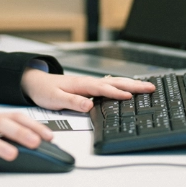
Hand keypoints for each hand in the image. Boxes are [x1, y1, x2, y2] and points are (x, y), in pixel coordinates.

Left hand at [21, 69, 154, 113]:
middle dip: (133, 85)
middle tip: (151, 87)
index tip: (131, 96)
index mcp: (81, 84)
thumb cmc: (44, 90)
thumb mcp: (55, 99)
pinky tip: (128, 87)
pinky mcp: (89, 86)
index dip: (117, 92)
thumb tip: (88, 105)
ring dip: (130, 84)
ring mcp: (89, 83)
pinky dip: (121, 85)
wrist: (34, 82)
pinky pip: (109, 84)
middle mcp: (88, 82)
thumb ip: (72, 102)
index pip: (103, 88)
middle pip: (114, 82)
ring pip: (114, 82)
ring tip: (147, 86)